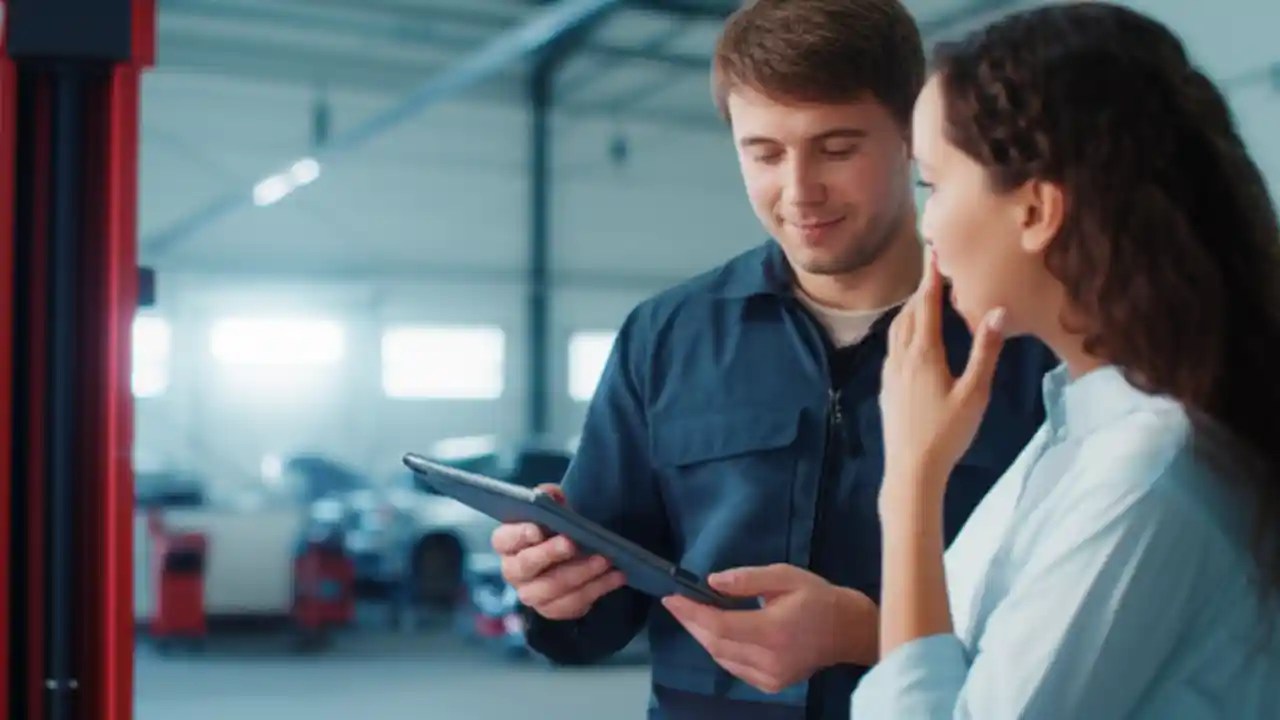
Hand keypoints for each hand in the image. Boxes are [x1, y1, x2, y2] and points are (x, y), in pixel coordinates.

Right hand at [490, 484, 625, 620]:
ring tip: (605, 560)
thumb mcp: (555, 511)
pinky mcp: (551, 610)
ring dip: (581, 573)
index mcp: (508, 542)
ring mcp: (531, 593)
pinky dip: (596, 589)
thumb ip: (552, 500)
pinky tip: (615, 577)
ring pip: (551, 588)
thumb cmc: (557, 530)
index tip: (537, 530)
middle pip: (526, 565)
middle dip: (550, 553)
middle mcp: (513, 571)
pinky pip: (572, 604)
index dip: (519, 535)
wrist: (572, 559)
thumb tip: (551, 494)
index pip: (504, 539)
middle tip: (573, 543)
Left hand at [662, 564, 877, 693]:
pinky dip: (720, 649)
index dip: (692, 613)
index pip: (720, 625)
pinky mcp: (771, 684)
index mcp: (773, 632)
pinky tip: (715, 632)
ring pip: (721, 658)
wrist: (849, 631)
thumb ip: (747, 579)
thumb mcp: (785, 576)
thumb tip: (712, 582)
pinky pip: (734, 667)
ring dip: (703, 636)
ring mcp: (770, 677)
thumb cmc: (818, 598)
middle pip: (715, 644)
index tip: (671, 598)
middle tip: (676, 604)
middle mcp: (768, 660)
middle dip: (692, 623)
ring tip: (692, 615)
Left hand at [880, 251, 1006, 503]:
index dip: (931, 276)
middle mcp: (901, 356)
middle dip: (922, 289)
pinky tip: (910, 337)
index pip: (926, 304)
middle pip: (909, 312)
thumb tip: (997, 311)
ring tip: (924, 297)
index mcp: (924, 353)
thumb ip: (986, 351)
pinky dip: (903, 329)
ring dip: (910, 308)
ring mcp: (890, 372)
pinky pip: (892, 346)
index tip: (934, 250)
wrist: (910, 469)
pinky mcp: (886, 387)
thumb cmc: (947, 433)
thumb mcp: (975, 393)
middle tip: (933, 268)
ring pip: (897, 329)